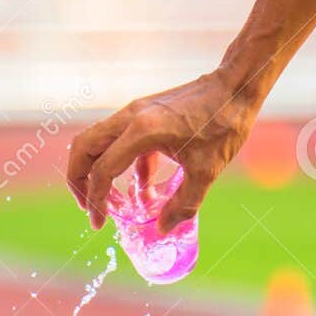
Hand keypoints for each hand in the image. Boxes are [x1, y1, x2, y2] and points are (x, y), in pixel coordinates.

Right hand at [66, 71, 257, 233]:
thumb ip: (183, 203)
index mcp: (141, 131)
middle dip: (79, 181)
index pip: (103, 170)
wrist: (236, 86)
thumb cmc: (224, 124)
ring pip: (98, 141)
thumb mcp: (206, 171)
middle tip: (91, 207)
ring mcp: (135, 111)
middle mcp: (130, 117)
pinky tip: (144, 185)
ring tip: (115, 202)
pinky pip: (120, 139)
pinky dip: (123, 163)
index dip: (97, 200)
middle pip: (83, 149)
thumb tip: (163, 228)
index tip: (100, 222)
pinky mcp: (145, 112)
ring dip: (98, 171)